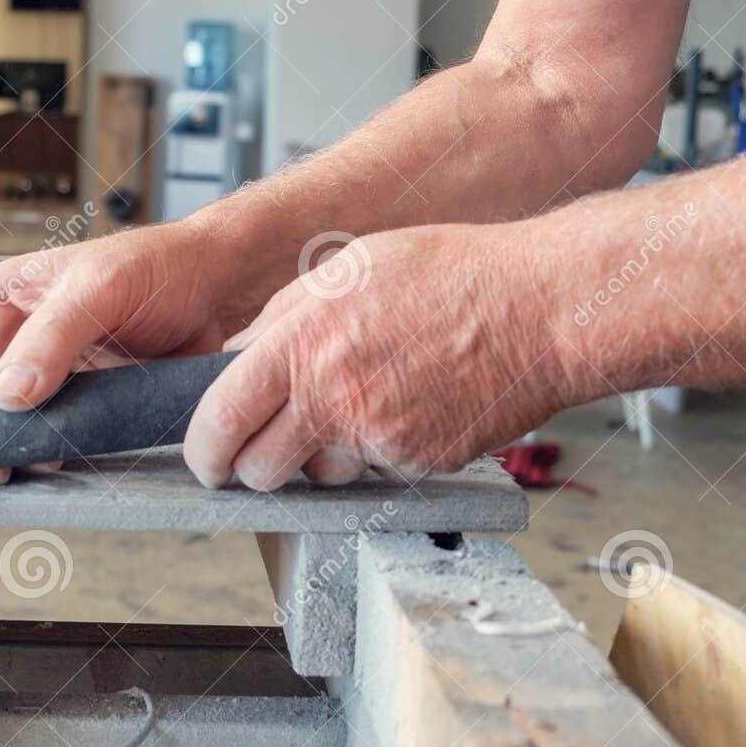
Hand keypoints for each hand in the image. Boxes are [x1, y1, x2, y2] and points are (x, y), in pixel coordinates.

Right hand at [0, 219, 249, 479]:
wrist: (216, 285)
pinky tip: (54, 460)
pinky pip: (45, 433)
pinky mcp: (79, 398)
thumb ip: (51, 339)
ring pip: (1, 422)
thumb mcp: (98, 291)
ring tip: (21, 465)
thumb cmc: (157, 266)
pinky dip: (42, 452)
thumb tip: (8, 394)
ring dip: (5, 448)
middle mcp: (13, 339)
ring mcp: (45, 372)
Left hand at [182, 225, 573, 489]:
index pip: (221, 419)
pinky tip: (406, 405)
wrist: (540, 308)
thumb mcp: (345, 269)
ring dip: (321, 458)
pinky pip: (373, 471)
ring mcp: (378, 437)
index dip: (205, 449)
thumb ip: (281, 317)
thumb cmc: (452, 275)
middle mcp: (334, 396)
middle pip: (260, 469)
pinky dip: (378, 450)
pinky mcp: (416, 462)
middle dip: (256, 465)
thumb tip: (238, 357)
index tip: (208, 456)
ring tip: (360, 405)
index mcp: (303, 342)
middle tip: (269, 446)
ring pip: (318, 477)